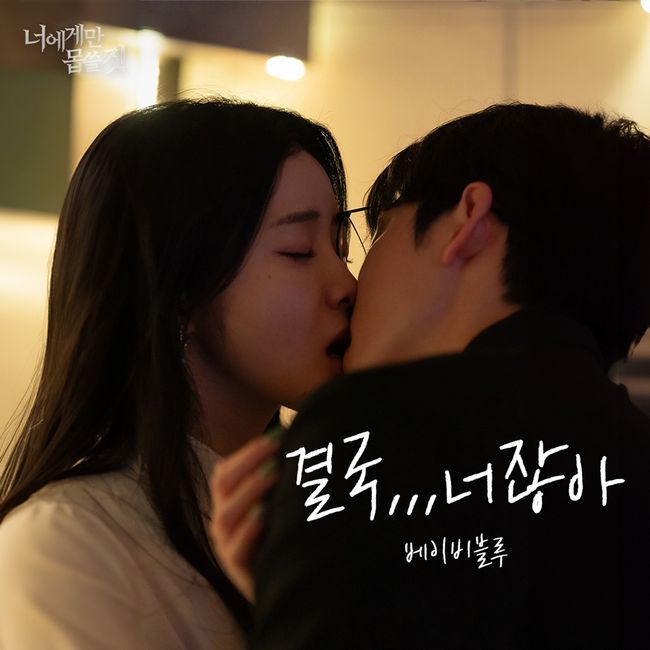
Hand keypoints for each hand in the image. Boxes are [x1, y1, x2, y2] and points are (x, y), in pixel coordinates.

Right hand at [209, 431, 282, 602]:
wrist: (286, 585)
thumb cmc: (280, 537)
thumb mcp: (276, 504)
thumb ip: (278, 477)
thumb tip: (296, 439)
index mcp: (228, 502)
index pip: (226, 471)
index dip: (249, 452)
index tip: (277, 437)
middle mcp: (222, 520)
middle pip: (223, 484)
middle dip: (250, 462)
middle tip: (278, 448)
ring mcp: (225, 545)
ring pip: (227, 514)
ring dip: (252, 489)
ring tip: (275, 472)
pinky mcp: (236, 569)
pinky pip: (236, 548)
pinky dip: (249, 529)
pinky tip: (265, 513)